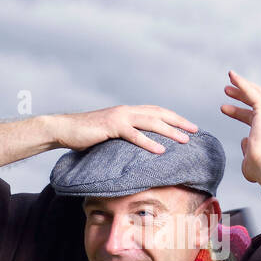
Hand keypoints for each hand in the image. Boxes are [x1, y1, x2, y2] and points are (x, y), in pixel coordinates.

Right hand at [55, 104, 197, 153]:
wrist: (64, 129)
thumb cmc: (86, 135)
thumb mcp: (110, 134)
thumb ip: (124, 136)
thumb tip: (138, 148)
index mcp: (127, 111)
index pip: (156, 112)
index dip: (174, 117)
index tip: (189, 126)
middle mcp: (126, 111)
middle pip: (158, 114)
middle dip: (178, 122)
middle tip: (195, 130)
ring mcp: (119, 117)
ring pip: (150, 123)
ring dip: (170, 131)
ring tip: (184, 140)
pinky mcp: (111, 127)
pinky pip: (134, 135)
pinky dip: (149, 142)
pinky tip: (161, 150)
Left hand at [219, 70, 260, 185]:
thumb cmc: (260, 169)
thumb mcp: (249, 159)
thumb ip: (247, 149)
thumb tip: (244, 141)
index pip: (252, 117)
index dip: (238, 112)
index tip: (223, 108)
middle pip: (255, 101)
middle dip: (240, 95)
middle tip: (226, 90)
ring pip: (255, 94)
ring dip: (241, 87)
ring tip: (227, 82)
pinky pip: (252, 92)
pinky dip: (242, 83)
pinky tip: (232, 76)